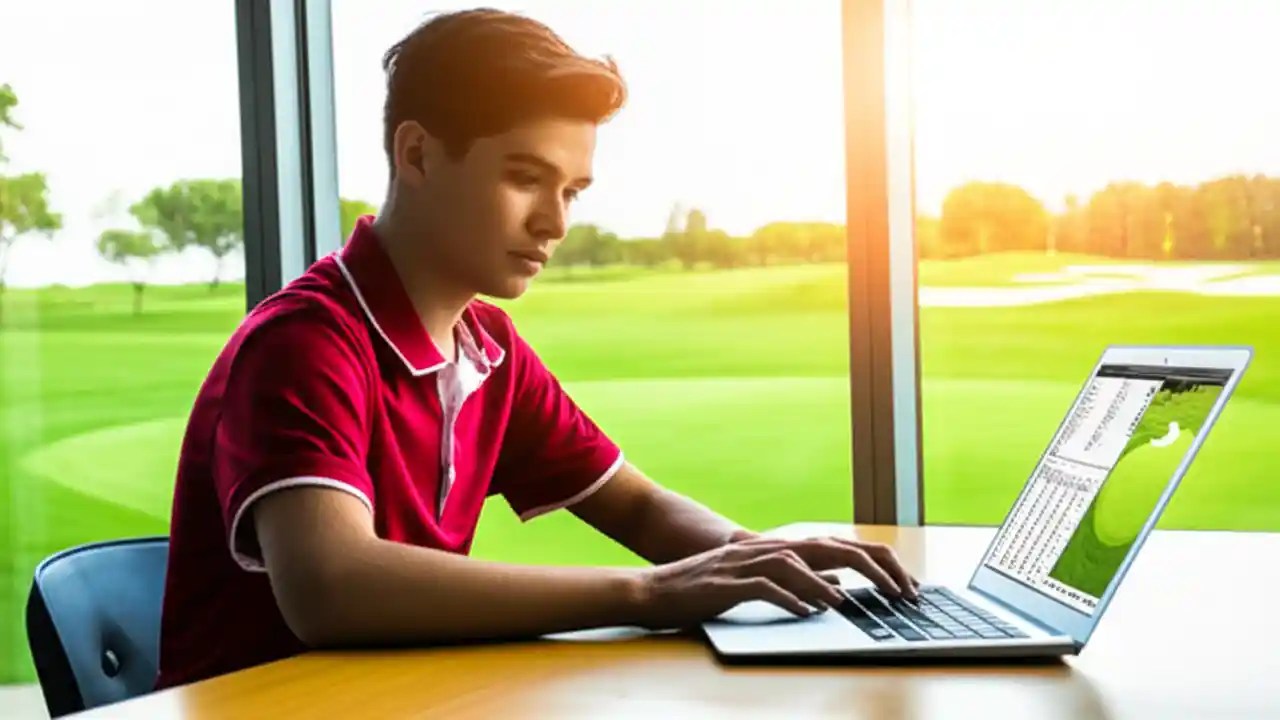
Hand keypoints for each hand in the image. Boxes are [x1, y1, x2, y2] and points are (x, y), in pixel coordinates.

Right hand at [632, 536, 918, 629]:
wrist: (653, 589)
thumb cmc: (705, 590)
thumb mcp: (755, 582)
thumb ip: (792, 581)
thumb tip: (830, 589)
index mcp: (777, 550)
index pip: (837, 547)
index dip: (874, 562)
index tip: (904, 584)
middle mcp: (765, 550)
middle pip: (826, 548)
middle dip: (867, 567)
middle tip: (898, 591)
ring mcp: (744, 564)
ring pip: (794, 565)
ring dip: (823, 583)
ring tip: (846, 603)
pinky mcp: (726, 583)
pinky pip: (761, 587)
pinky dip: (786, 598)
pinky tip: (803, 612)